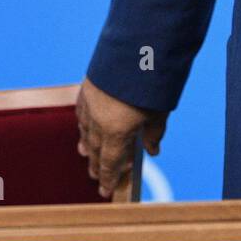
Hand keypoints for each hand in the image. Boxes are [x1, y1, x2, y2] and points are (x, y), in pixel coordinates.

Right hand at [75, 76, 166, 198]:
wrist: (135, 50)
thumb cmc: (151, 83)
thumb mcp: (159, 112)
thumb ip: (154, 133)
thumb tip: (153, 150)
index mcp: (116, 132)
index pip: (110, 162)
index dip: (108, 178)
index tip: (105, 190)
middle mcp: (98, 121)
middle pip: (96, 150)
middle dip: (97, 164)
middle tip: (96, 176)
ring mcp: (90, 104)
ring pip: (86, 131)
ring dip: (88, 144)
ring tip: (87, 153)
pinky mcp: (86, 88)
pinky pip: (81, 112)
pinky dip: (83, 123)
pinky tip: (84, 125)